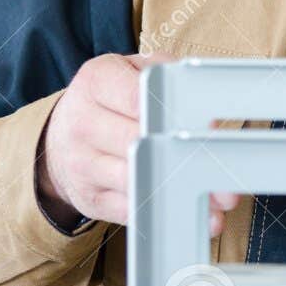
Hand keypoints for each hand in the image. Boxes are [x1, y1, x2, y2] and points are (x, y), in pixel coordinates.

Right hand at [36, 52, 239, 234]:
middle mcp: (83, 124)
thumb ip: (172, 79)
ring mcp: (82, 165)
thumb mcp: (135, 71)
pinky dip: (165, 214)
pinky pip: (130, 210)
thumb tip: (208, 113)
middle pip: (139, 143)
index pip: (139, 98)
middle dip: (185, 157)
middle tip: (225, 169)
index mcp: (96, 82)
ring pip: (136, 180)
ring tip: (219, 200)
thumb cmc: (112, 99)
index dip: (177, 114)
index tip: (208, 129)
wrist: (60, 135)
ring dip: (182, 191)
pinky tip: (195, 214)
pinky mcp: (90, 198)